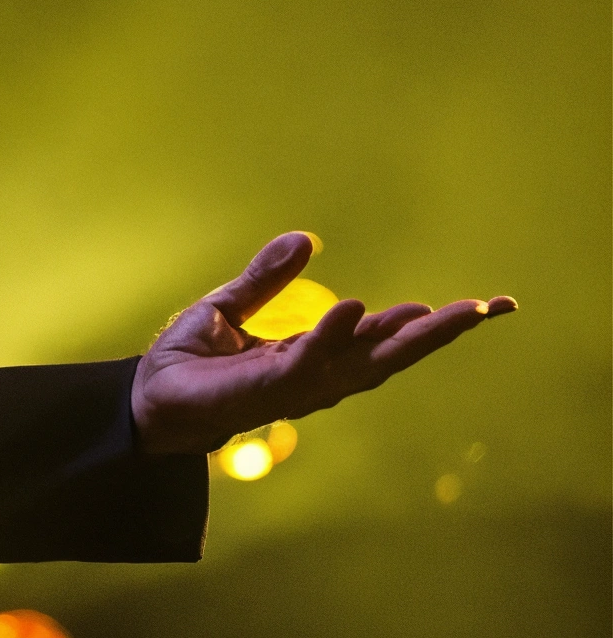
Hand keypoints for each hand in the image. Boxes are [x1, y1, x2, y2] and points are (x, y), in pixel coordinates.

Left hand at [132, 231, 514, 454]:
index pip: (380, 338)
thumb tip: (306, 238)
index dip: (424, 323)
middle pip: (390, 354)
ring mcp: (296, 387)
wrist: (145, 398)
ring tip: (448, 312)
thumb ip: (266, 278)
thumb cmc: (188, 362)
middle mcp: (316, 376)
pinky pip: (306, 361)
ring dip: (406, 339)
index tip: (476, 305)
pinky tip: (356, 309)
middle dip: (440, 334)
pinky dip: (333, 336)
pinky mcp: (265, 389)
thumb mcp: (229, 307)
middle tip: (491, 309)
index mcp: (314, 356)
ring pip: (362, 363)